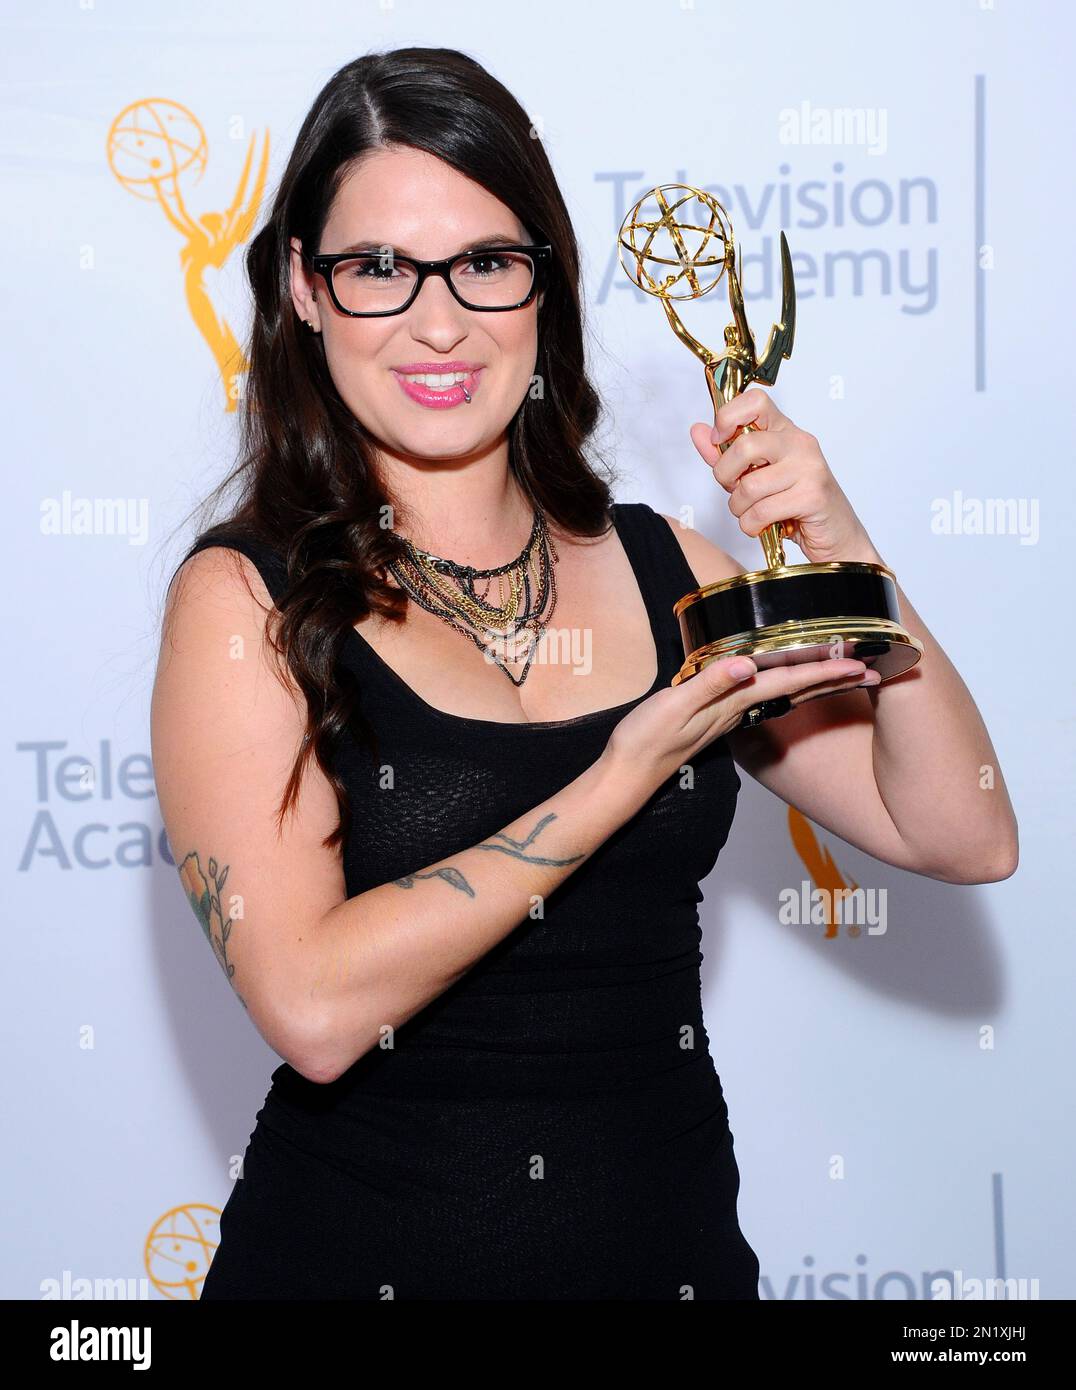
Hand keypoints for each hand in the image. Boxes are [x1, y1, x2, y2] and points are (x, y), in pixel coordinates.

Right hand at [603, 651, 878, 790]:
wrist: (627, 774)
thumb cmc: (644, 740)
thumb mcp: (673, 707)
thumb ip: (709, 685)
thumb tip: (744, 664)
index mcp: (734, 704)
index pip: (789, 681)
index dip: (825, 669)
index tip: (862, 662)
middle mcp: (739, 712)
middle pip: (797, 690)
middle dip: (836, 679)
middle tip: (874, 667)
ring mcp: (730, 718)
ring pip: (785, 695)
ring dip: (817, 684)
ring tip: (845, 673)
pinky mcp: (718, 719)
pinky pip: (764, 700)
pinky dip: (786, 688)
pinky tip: (789, 685)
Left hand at [689, 386, 880, 565]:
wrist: (835, 535)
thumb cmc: (794, 504)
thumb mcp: (754, 475)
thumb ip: (725, 454)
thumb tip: (698, 430)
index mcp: (785, 431)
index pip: (755, 401)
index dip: (728, 416)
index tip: (719, 439)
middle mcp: (800, 444)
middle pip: (745, 447)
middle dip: (726, 476)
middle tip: (733, 490)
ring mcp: (809, 468)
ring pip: (749, 487)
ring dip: (740, 509)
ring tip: (753, 512)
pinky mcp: (812, 496)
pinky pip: (761, 512)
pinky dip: (751, 526)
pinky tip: (763, 525)